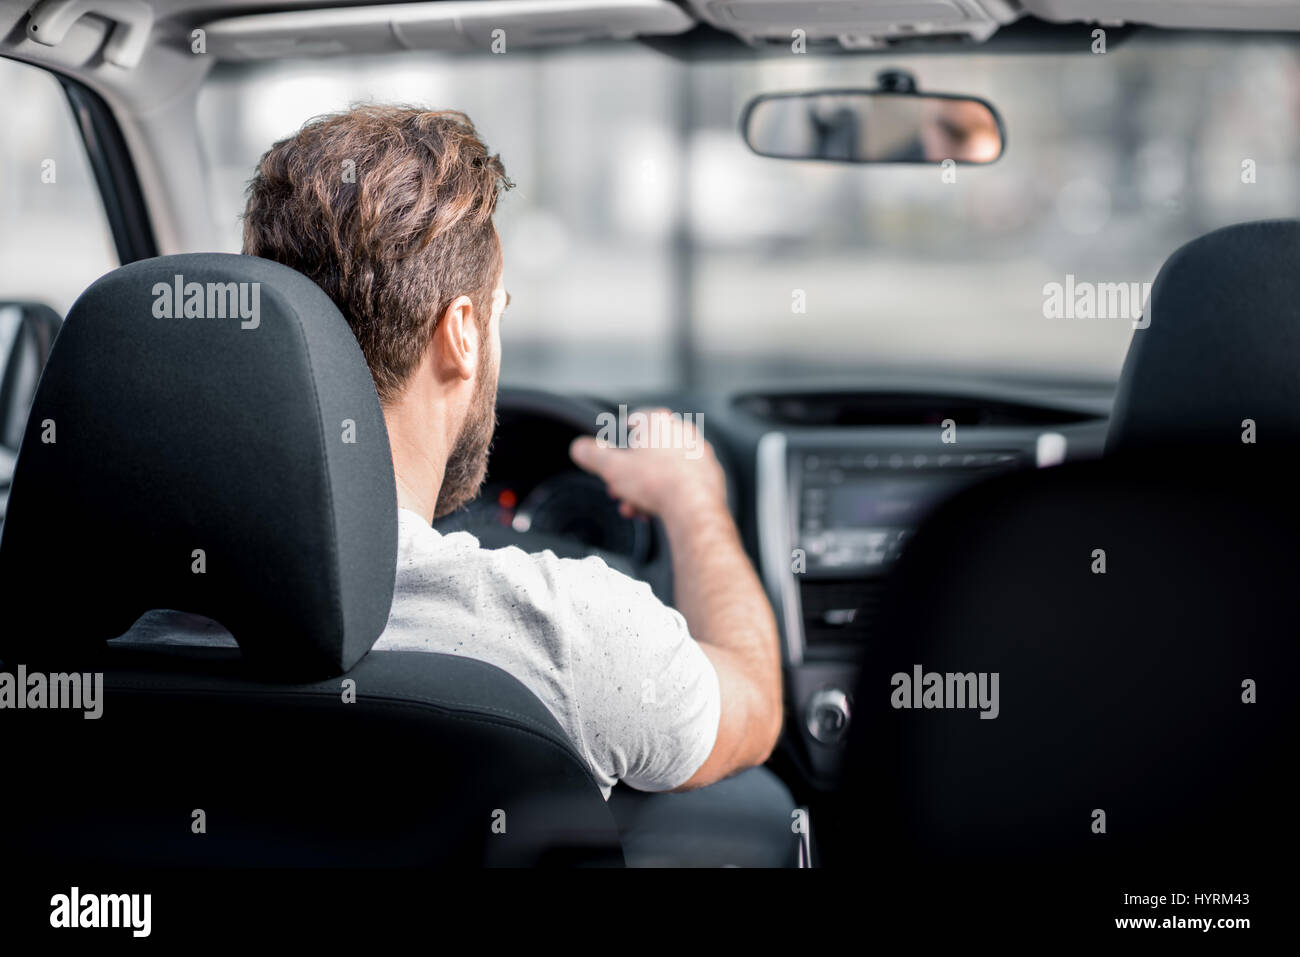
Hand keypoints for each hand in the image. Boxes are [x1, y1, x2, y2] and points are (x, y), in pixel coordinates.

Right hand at [569, 407, 725, 526]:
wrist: (694, 507)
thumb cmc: (655, 482)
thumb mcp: (611, 467)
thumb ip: (592, 454)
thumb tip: (578, 447)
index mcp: (659, 422)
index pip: (634, 420)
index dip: (619, 440)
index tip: (614, 456)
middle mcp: (682, 432)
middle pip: (648, 451)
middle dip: (630, 474)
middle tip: (619, 491)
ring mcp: (699, 452)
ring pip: (664, 468)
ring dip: (645, 488)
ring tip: (635, 507)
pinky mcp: (710, 473)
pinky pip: (681, 481)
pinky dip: (667, 493)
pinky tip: (655, 510)